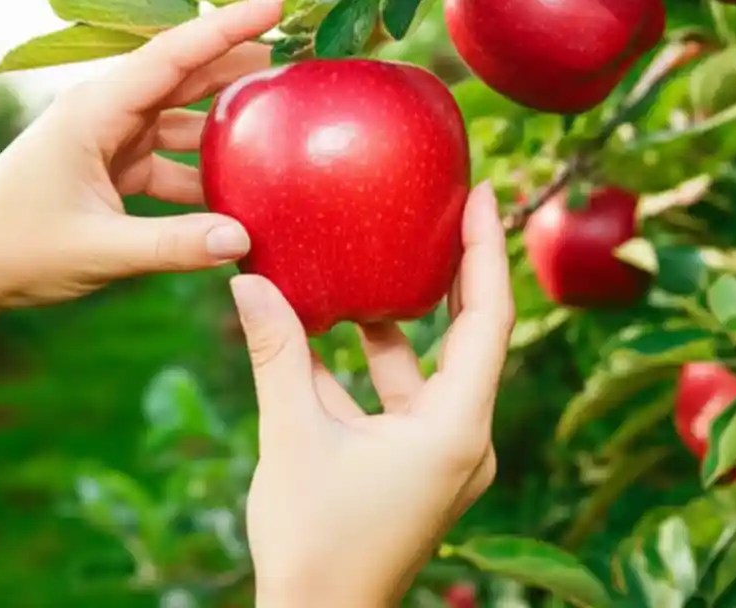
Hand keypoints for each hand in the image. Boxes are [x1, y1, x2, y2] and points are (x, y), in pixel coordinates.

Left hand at [0, 0, 284, 310]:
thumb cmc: (15, 250)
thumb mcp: (99, 249)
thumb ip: (172, 246)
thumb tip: (242, 238)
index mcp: (94, 110)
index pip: (173, 54)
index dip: (228, 27)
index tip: (277, 3)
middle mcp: (103, 113)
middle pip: (184, 76)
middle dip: (239, 64)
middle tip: (300, 59)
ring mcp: (108, 139)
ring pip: (181, 119)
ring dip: (224, 124)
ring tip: (281, 120)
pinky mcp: (111, 168)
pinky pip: (170, 160)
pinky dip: (203, 172)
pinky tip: (239, 192)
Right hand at [232, 183, 514, 606]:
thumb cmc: (314, 543)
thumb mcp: (293, 435)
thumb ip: (277, 354)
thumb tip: (248, 280)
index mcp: (455, 429)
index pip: (487, 319)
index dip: (485, 250)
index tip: (479, 193)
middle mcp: (463, 439)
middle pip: (470, 336)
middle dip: (453, 273)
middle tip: (442, 207)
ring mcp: (441, 456)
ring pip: (429, 368)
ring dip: (400, 320)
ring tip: (377, 257)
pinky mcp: (416, 469)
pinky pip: (404, 399)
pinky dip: (374, 366)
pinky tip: (333, 328)